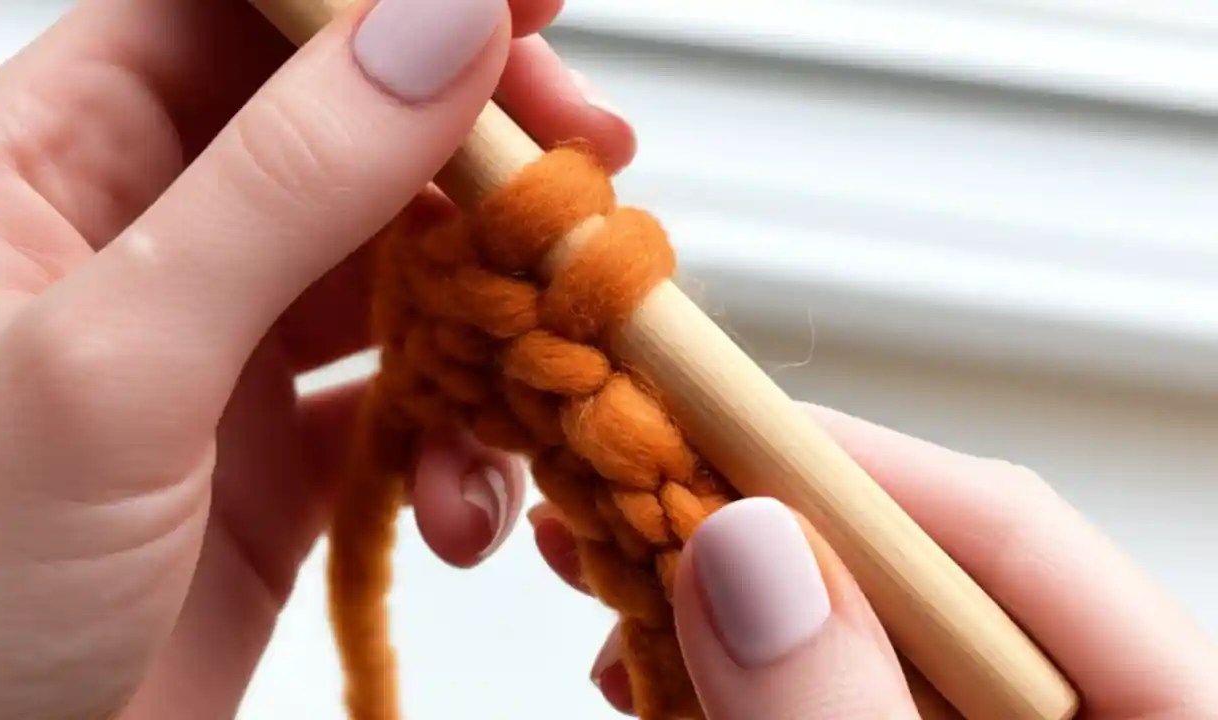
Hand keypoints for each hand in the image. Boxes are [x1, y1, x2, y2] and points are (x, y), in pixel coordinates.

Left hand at [0, 0, 634, 716]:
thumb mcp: (115, 362)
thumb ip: (285, 185)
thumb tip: (437, 29)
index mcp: (61, 166)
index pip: (246, 12)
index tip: (526, 3)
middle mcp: (150, 246)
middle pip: (350, 134)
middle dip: (475, 155)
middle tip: (578, 169)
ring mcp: (221, 357)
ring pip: (399, 274)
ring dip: (489, 311)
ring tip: (546, 351)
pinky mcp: (277, 465)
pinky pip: (408, 409)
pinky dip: (462, 445)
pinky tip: (456, 502)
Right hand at [531, 404, 1217, 717]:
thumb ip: (839, 716)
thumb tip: (744, 554)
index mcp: (1171, 714)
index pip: (1008, 534)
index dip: (841, 466)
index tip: (691, 428)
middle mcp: (1086, 714)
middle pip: (920, 574)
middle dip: (753, 534)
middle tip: (614, 499)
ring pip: (861, 635)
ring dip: (727, 608)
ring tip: (610, 586)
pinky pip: (836, 694)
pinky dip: (742, 679)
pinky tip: (662, 670)